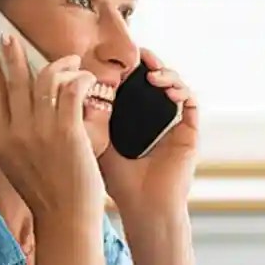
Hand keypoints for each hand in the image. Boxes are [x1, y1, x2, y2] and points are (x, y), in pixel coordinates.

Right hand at [0, 33, 104, 220]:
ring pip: (43, 80)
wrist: (65, 218)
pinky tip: (87, 78)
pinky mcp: (66, 132)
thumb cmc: (48, 194)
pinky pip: (71, 90)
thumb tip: (17, 108)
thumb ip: (15, 136)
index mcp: (0, 140)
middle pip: (11, 80)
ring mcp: (39, 131)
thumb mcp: (17, 165)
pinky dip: (79, 78)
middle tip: (8, 34)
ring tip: (69, 59)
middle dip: (9, 52)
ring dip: (57, 64)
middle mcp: (15, 133)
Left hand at [99, 48, 198, 216]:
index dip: (130, 69)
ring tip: (153, 74)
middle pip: (157, 80)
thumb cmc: (118, 183)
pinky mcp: (189, 134)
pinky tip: (168, 91)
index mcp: (134, 120)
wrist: (143, 207)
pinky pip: (191, 104)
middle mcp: (156, 120)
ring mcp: (174, 126)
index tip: (118, 59)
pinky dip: (183, 91)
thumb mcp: (97, 143)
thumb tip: (73, 87)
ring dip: (167, 74)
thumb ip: (88, 118)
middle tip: (140, 56)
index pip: (135, 85)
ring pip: (176, 87)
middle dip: (150, 64)